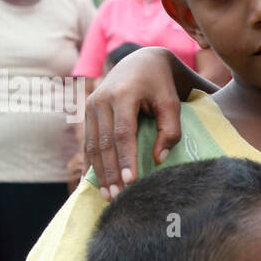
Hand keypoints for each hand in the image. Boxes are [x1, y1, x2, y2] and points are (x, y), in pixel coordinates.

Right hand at [83, 47, 181, 196]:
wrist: (141, 62)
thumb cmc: (161, 85)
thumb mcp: (172, 103)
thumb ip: (170, 130)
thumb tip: (158, 160)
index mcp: (123, 94)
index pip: (122, 132)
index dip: (125, 158)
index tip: (130, 182)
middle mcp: (102, 99)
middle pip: (105, 142)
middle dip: (110, 172)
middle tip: (117, 198)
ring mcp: (91, 105)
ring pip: (93, 144)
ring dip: (99, 172)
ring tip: (108, 196)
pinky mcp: (88, 111)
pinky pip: (88, 141)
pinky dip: (91, 162)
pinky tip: (93, 181)